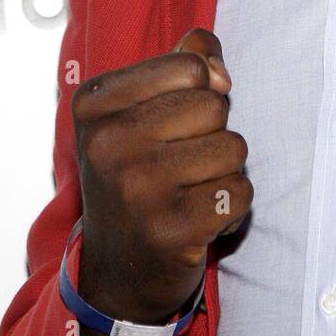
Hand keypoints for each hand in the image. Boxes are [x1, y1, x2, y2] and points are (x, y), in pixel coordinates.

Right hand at [73, 28, 251, 325]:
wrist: (119, 272)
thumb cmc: (140, 176)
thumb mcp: (143, 110)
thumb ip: (185, 63)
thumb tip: (220, 73)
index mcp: (96, 104)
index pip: (191, 66)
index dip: (200, 92)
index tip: (171, 126)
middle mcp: (108, 143)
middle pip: (215, 105)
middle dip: (213, 133)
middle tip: (179, 167)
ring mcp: (137, 188)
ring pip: (234, 147)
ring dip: (224, 172)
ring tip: (189, 193)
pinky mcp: (171, 229)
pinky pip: (240, 192)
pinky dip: (232, 208)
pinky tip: (200, 222)